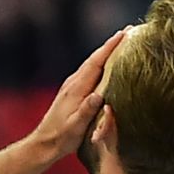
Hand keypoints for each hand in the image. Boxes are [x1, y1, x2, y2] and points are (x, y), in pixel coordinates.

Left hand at [23, 27, 128, 165]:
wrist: (44, 143)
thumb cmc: (62, 138)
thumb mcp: (75, 126)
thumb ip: (86, 111)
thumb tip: (98, 96)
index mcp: (76, 88)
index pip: (96, 63)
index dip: (110, 48)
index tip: (124, 34)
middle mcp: (73, 83)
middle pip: (95, 58)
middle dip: (111, 44)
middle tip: (129, 30)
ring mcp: (72, 86)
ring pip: (92, 64)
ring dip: (106, 51)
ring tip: (122, 41)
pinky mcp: (72, 92)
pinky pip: (89, 72)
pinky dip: (100, 62)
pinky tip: (107, 63)